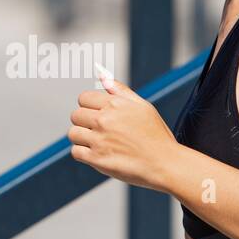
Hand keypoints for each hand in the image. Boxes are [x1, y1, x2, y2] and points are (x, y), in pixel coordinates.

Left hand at [67, 70, 179, 190]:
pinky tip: (97, 154)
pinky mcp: (97, 159)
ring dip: (82, 138)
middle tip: (100, 131)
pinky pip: (75, 152)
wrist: (165, 164)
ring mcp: (99, 140)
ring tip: (99, 143)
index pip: (83, 98)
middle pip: (76, 115)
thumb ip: (119, 89)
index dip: (90, 106)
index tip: (99, 115)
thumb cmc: (156, 135)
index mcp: (115, 104)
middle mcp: (105, 120)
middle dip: (85, 122)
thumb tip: (101, 74)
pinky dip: (83, 154)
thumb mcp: (142, 106)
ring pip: (73, 133)